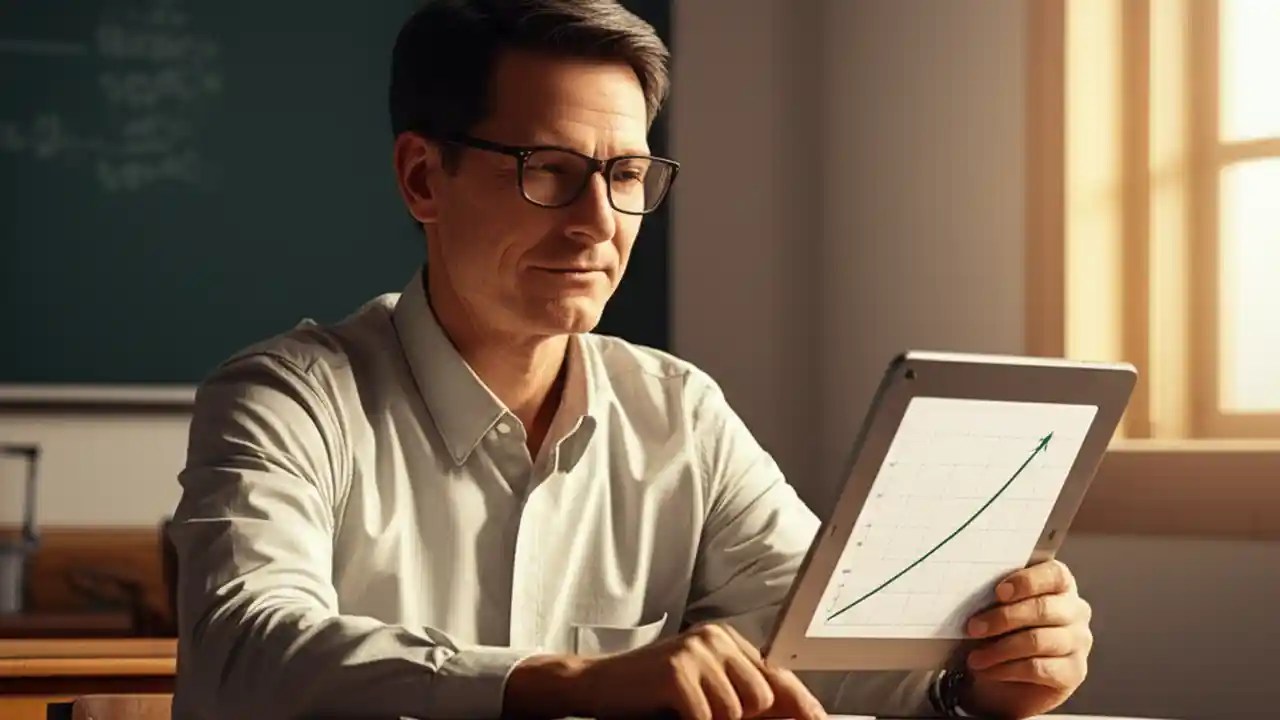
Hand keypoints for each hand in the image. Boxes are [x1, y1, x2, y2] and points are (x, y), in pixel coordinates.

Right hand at [505, 623, 826, 719]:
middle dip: (740, 718)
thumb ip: (743, 695)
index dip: (799, 704)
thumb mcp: (703, 688)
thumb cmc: (652, 693)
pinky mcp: (677, 671)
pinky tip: (673, 713)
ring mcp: (695, 651)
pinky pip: (707, 717)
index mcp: (725, 638)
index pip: (774, 674)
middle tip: (704, 714)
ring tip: (684, 711)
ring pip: (736, 711)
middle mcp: (714, 637)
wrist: (597, 685)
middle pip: (761, 697)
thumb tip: (794, 713)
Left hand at [960, 559, 1092, 718]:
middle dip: (1003, 618)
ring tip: (976, 657)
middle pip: (1043, 608)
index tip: (999, 592)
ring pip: (1038, 640)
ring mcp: (1078, 642)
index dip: (1027, 582)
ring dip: (1000, 649)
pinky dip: (1008, 669)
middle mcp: (1076, 611)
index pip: (1055, 575)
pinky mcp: (1074, 672)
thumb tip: (973, 593)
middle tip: (974, 627)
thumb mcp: (997, 610)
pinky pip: (1038, 668)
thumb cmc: (1003, 634)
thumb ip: (995, 598)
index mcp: (1060, 586)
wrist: (1007, 679)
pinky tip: (990, 670)